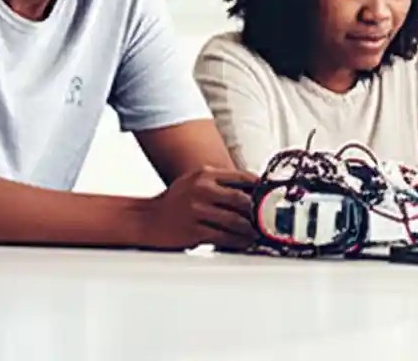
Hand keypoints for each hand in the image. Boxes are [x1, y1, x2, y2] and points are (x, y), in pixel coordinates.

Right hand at [137, 166, 257, 250]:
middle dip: (258, 212)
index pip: (242, 178)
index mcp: (204, 174)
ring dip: (251, 230)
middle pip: (242, 200)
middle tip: (269, 219)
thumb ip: (220, 183)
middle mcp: (201, 189)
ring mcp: (196, 210)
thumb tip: (253, 192)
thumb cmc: (174, 203)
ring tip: (258, 233)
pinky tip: (244, 242)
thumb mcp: (195, 182)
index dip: (261, 189)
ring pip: (235, 221)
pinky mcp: (193, 230)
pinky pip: (223, 237)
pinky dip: (237, 241)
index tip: (271, 197)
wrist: (145, 220)